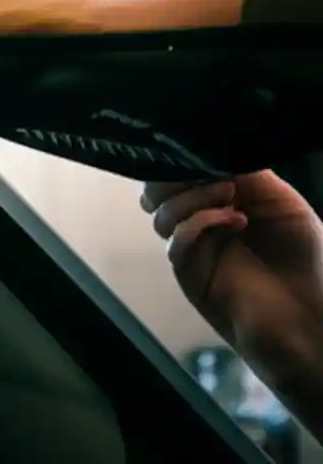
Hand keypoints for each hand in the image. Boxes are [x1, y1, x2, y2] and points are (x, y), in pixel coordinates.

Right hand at [142, 172, 322, 432]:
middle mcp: (198, 220)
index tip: (201, 150)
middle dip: (176, 176)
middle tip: (213, 177)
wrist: (312, 313)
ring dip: (192, 198)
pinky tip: (234, 222)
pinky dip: (199, 223)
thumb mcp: (281, 201)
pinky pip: (176, 240)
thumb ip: (247, 174)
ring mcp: (191, 246)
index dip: (182, 158)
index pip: (178, 170)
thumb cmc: (306, 256)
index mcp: (217, 199)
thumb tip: (210, 150)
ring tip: (231, 200)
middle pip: (157, 189)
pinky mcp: (189, 272)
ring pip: (159, 212)